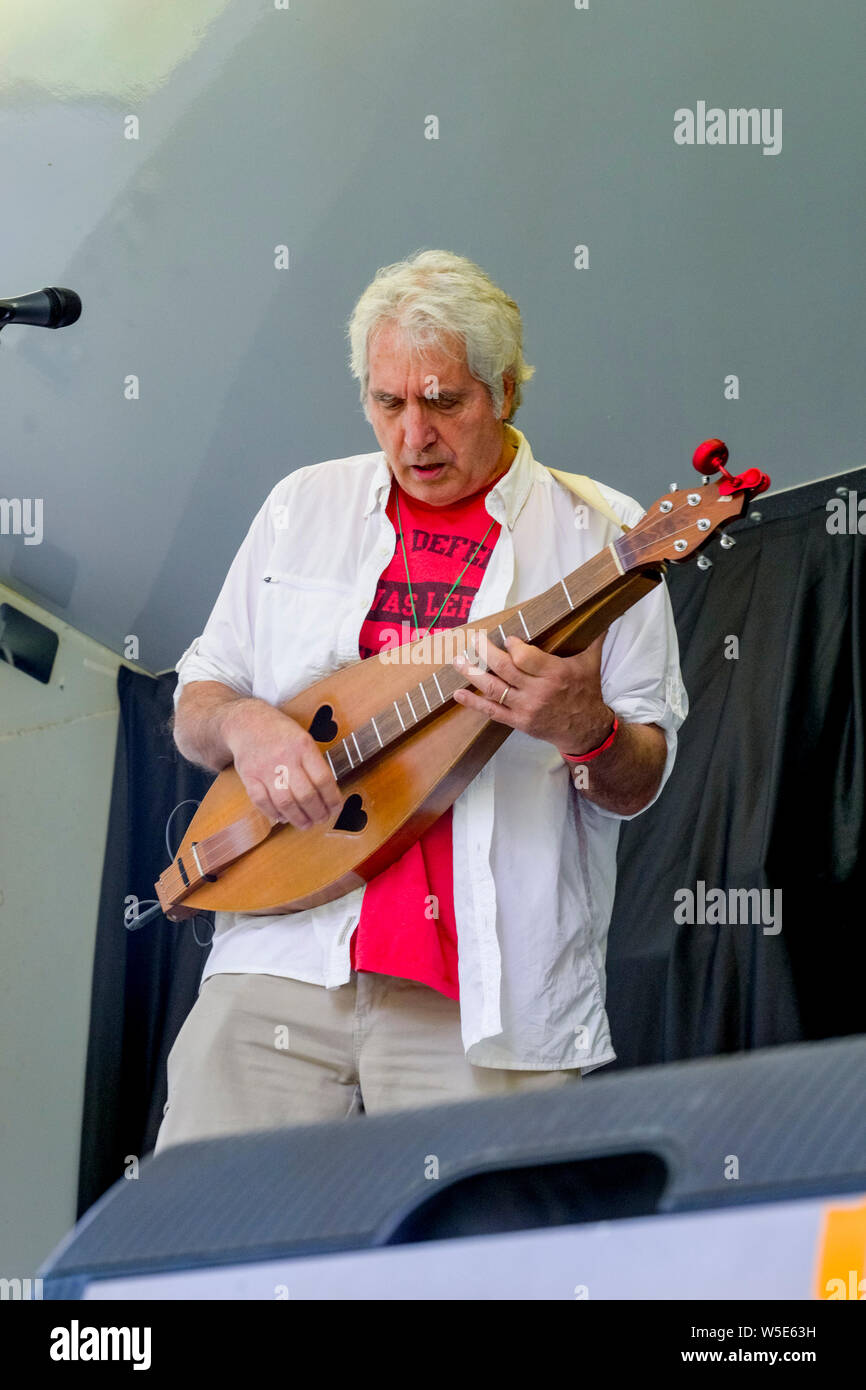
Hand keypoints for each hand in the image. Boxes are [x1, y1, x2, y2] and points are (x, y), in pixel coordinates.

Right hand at [223, 701, 342, 829]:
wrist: (246, 722)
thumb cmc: (280, 733)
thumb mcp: (303, 738)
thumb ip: (314, 763)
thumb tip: (328, 795)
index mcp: (303, 746)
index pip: (323, 779)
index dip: (332, 799)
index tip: (336, 808)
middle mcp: (284, 757)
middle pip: (305, 794)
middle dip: (317, 813)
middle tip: (321, 819)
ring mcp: (264, 768)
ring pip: (285, 802)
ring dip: (298, 818)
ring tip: (306, 824)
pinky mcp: (248, 776)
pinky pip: (262, 802)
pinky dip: (274, 813)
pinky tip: (283, 817)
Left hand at [452, 630, 613, 756]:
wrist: (585, 730)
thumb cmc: (586, 692)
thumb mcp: (591, 663)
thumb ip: (594, 638)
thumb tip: (603, 612)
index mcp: (556, 674)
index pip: (525, 657)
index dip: (512, 646)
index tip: (506, 637)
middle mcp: (539, 691)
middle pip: (505, 669)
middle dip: (484, 652)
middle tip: (473, 640)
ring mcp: (526, 708)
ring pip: (494, 689)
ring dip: (473, 674)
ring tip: (458, 660)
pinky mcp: (519, 722)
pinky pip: (492, 712)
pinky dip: (474, 703)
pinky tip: (458, 693)